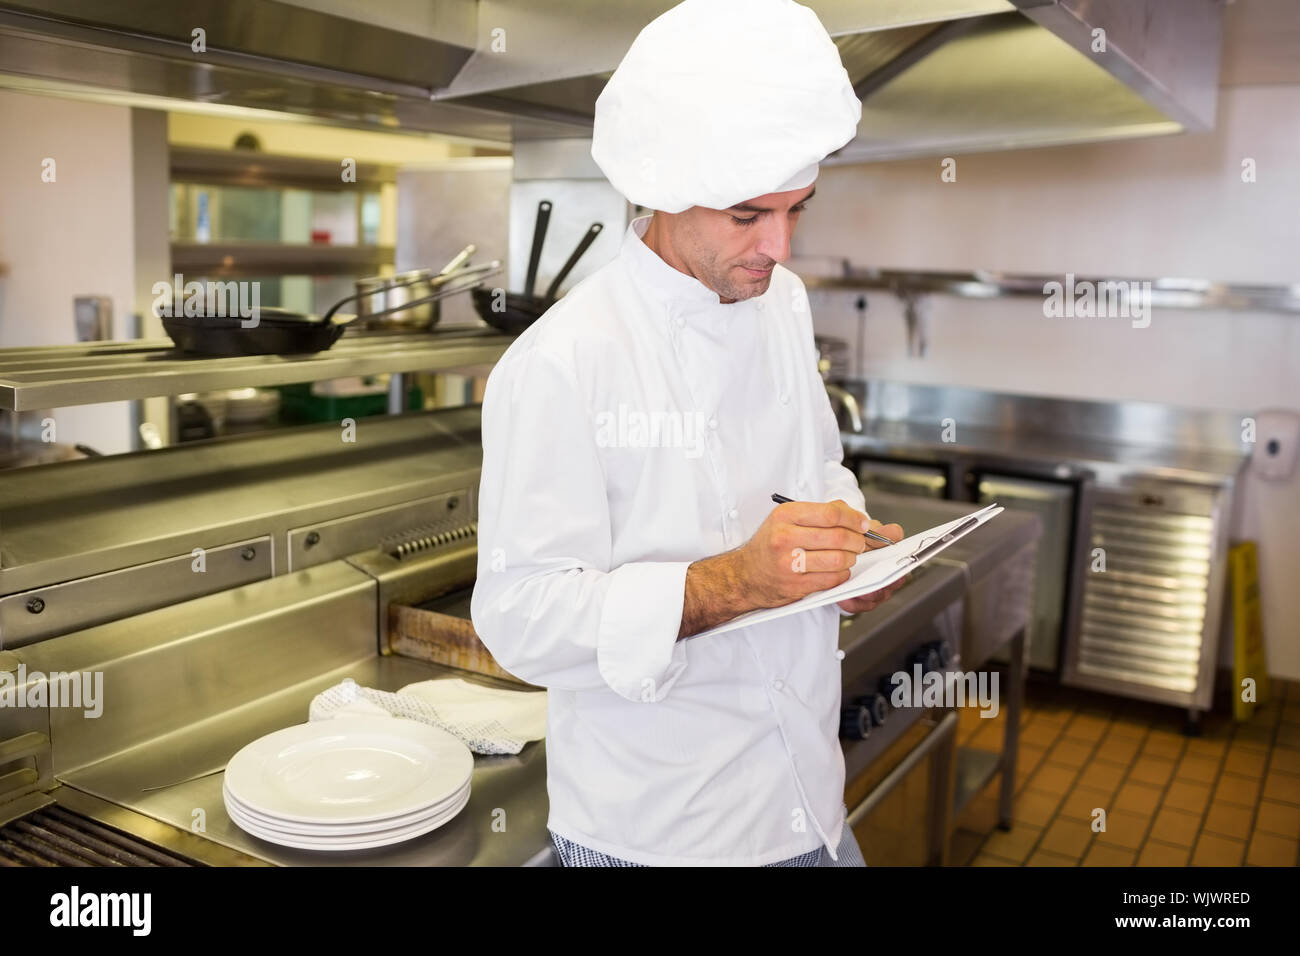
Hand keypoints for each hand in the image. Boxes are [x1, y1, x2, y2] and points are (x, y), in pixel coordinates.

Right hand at [736, 499, 898, 608]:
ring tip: (848, 556)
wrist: (744, 575)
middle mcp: (785, 538)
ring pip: (838, 560)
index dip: (854, 519)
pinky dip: (842, 575)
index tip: (863, 524)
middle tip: (859, 542)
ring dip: (851, 559)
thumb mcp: (787, 519)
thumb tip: (854, 515)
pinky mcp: (795, 585)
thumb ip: (819, 512)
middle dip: (856, 540)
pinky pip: (832, 579)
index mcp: (785, 516)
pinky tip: (837, 570)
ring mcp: (789, 563)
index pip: (831, 514)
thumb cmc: (769, 545)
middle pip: (838, 537)